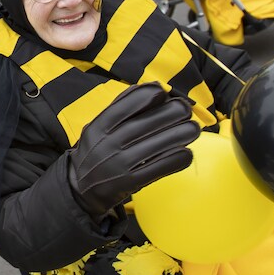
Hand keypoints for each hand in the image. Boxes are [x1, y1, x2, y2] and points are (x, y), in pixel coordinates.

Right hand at [67, 84, 199, 218]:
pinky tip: (186, 153)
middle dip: (171, 113)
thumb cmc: (98, 150)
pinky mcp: (130, 183)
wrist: (79, 188)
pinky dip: (177, 159)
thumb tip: (153, 86)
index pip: (127, 104)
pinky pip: (159, 169)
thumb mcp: (99, 126)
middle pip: (145, 124)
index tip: (164, 93)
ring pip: (156, 146)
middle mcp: (107, 144)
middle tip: (186, 110)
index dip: (150, 95)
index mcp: (98, 126)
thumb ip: (121, 106)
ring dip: (180, 135)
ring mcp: (118, 165)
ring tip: (193, 129)